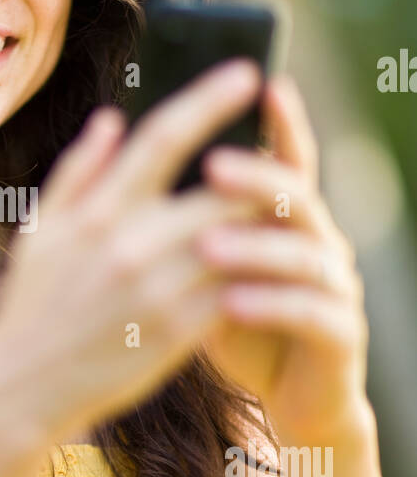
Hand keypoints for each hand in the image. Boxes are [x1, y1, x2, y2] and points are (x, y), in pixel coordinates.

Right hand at [0, 59, 268, 443]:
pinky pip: (237, 288)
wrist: (26, 385)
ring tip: (280, 206)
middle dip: (259, 167)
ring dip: (265, 219)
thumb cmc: (32, 304)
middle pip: (223, 187)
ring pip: (240, 237)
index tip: (246, 71)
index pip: (166, 136)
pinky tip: (267, 262)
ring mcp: (160, 288)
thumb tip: (111, 119)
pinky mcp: (181, 330)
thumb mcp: (40, 231)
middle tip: (281, 152)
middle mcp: (133, 243)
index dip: (211, 98)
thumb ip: (78, 171)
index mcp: (98, 211)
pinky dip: (256, 271)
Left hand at [196, 73, 368, 441]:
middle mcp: (321, 241)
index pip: (287, 157)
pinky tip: (232, 303)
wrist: (287, 395)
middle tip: (212, 165)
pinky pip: (311, 313)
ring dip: (257, 246)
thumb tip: (135, 152)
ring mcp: (338, 287)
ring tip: (208, 244)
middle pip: (296, 194)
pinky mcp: (341, 335)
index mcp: (287, 217)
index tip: (260, 81)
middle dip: (256, 178)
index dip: (281, 120)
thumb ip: (185, 216)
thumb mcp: (203, 265)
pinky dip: (271, 305)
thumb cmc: (235, 319)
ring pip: (305, 254)